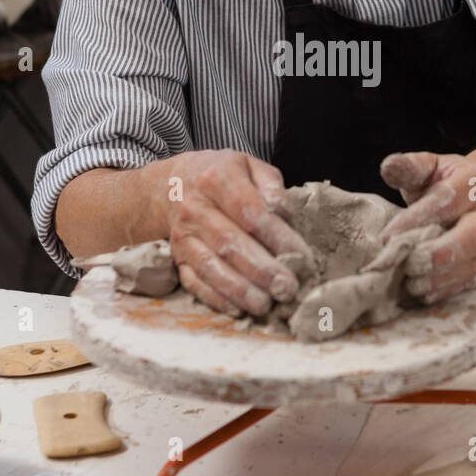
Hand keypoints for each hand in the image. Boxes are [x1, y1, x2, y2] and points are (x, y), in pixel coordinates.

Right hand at [164, 150, 308, 317]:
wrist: (174, 183)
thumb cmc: (223, 176)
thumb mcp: (250, 166)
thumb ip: (271, 186)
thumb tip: (283, 215)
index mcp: (217, 179)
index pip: (251, 213)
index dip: (277, 237)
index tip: (301, 256)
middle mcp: (195, 208)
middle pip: (230, 243)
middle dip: (262, 270)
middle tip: (287, 288)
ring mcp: (182, 235)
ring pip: (211, 267)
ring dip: (240, 290)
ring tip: (266, 305)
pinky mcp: (177, 257)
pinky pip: (194, 282)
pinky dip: (216, 298)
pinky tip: (238, 309)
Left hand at [380, 150, 475, 303]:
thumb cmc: (456, 179)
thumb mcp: (433, 165)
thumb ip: (410, 166)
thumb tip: (388, 167)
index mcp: (475, 183)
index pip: (446, 201)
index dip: (417, 219)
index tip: (388, 237)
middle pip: (471, 237)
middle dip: (437, 255)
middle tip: (406, 265)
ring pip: (473, 264)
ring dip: (439, 278)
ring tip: (409, 283)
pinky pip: (473, 280)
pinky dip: (446, 290)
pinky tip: (423, 293)